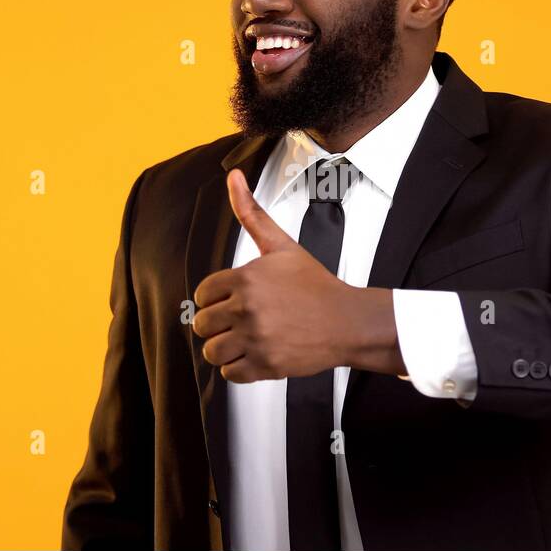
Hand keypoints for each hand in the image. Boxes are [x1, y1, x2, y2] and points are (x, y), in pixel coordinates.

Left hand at [192, 168, 361, 382]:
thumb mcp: (282, 246)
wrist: (348, 321)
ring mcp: (256, 338)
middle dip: (218, 325)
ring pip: (212, 351)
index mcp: (246, 278)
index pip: (203, 294)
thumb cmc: (316, 285)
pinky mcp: (266, 364)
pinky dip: (240, 368)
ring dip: (226, 348)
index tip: (235, 301)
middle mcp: (247, 308)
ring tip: (246, 341)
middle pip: (202, 325)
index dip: (216, 299)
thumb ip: (252, 213)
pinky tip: (256, 355)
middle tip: (241, 323)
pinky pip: (230, 373)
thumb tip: (233, 177)